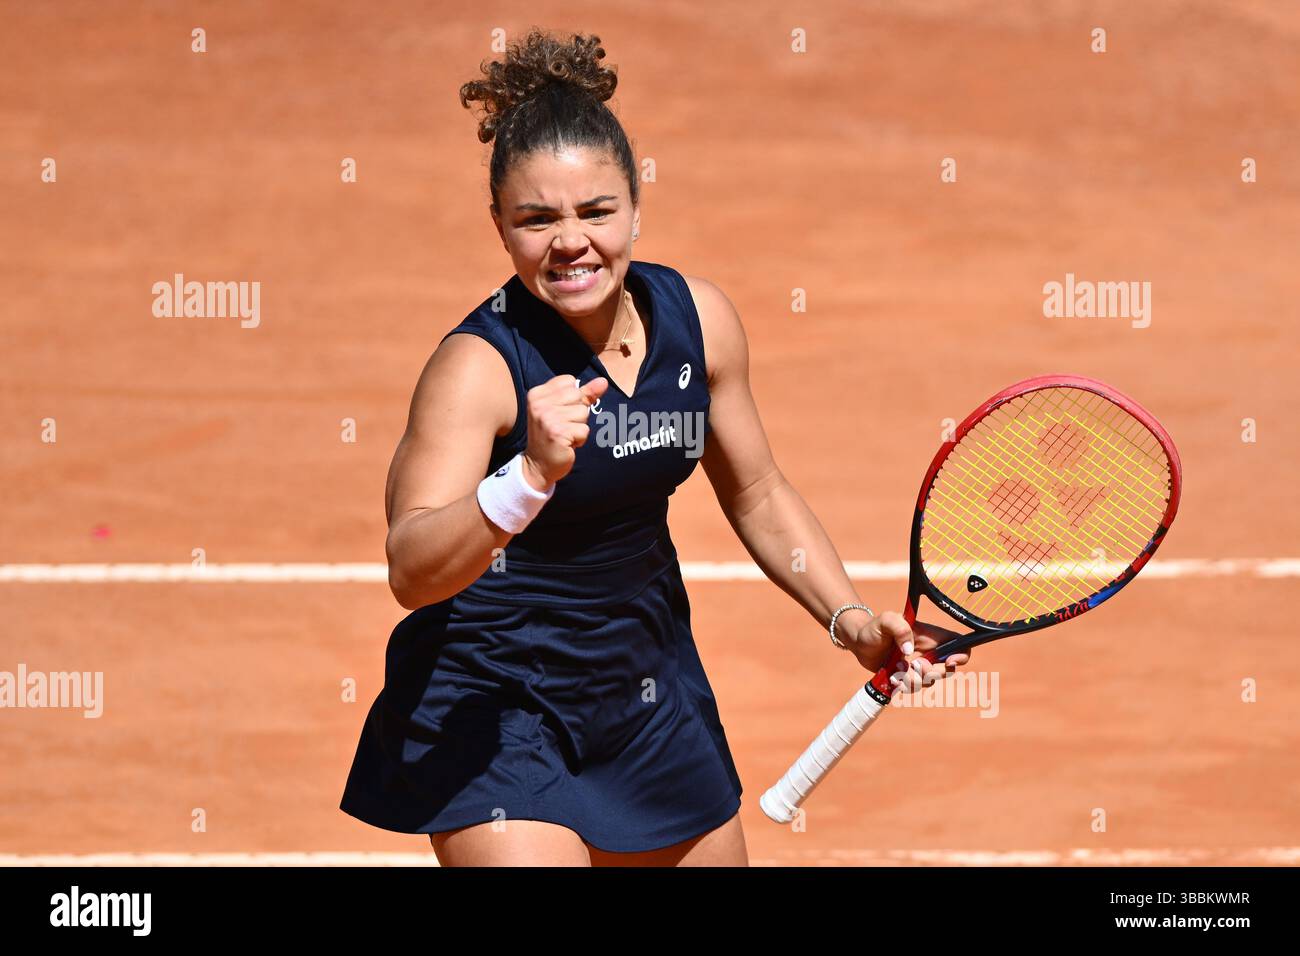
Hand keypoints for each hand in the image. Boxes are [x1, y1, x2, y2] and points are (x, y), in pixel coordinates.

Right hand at [522, 375, 608, 486]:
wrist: (538, 465)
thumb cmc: (552, 435)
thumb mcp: (564, 409)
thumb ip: (584, 394)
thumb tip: (603, 381)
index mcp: (537, 394)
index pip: (570, 381)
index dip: (572, 398)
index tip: (559, 412)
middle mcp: (539, 404)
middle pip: (578, 396)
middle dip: (577, 412)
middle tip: (562, 426)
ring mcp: (547, 418)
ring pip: (583, 412)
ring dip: (579, 427)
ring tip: (564, 435)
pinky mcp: (558, 433)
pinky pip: (584, 429)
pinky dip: (580, 439)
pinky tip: (567, 444)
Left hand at [839, 610, 972, 692]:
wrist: (859, 642)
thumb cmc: (874, 627)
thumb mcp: (886, 620)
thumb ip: (899, 627)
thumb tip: (909, 650)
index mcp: (931, 636)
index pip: (959, 644)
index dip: (962, 655)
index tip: (950, 661)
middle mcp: (929, 652)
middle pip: (947, 670)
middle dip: (931, 672)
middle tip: (914, 664)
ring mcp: (918, 667)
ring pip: (929, 682)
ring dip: (913, 679)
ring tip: (896, 668)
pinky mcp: (907, 678)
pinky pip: (914, 688)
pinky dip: (903, 685)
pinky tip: (892, 676)